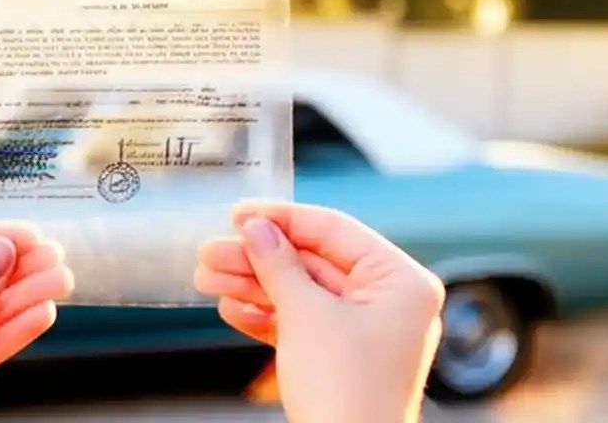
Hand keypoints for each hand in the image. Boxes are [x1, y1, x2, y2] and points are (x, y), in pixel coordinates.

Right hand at [194, 202, 443, 422]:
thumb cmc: (347, 394)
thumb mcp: (306, 316)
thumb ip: (278, 264)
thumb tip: (257, 227)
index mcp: (401, 282)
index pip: (335, 230)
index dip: (282, 218)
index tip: (240, 213)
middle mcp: (390, 303)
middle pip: (312, 262)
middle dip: (257, 259)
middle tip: (212, 251)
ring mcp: (367, 332)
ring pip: (302, 294)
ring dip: (252, 286)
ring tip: (206, 279)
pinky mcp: (344, 358)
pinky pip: (302, 324)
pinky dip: (266, 317)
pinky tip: (231, 309)